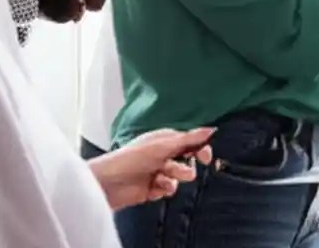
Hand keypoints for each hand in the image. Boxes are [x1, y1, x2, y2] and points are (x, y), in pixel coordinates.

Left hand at [89, 127, 214, 209]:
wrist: (107, 184)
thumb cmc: (130, 159)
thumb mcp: (162, 146)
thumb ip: (188, 139)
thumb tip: (211, 129)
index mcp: (163, 139)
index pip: (190, 141)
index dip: (199, 148)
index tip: (205, 157)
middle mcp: (161, 154)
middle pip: (186, 159)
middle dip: (185, 166)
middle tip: (183, 172)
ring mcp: (157, 171)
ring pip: (178, 176)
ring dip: (174, 178)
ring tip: (163, 179)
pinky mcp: (152, 188)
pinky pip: (168, 189)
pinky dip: (164, 189)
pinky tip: (156, 188)